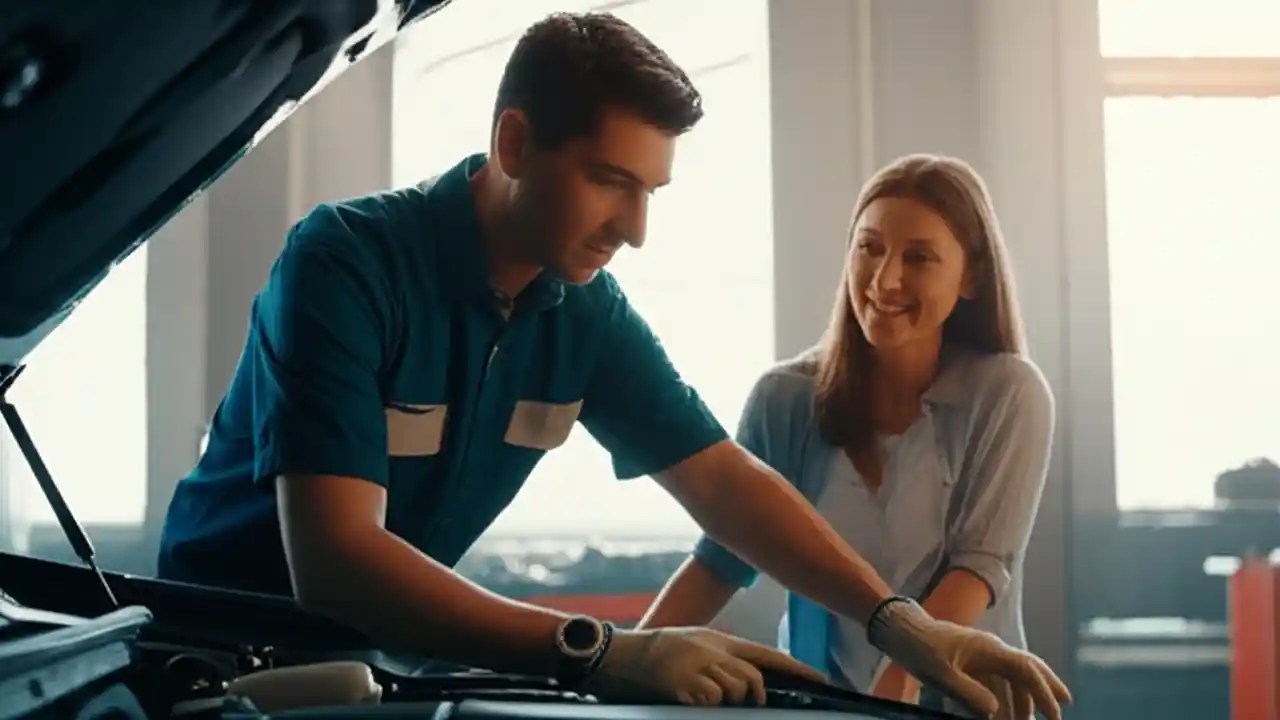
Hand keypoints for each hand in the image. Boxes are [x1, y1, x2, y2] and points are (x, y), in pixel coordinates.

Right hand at [589, 627, 826, 705]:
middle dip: (750, 695)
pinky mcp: (687, 686)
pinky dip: (705, 705)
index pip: (766, 654)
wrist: (626, 654)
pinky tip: (688, 697)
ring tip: (700, 693)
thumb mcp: (697, 644)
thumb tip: (752, 678)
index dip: (796, 668)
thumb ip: (724, 657)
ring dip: (724, 701)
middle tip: (733, 700)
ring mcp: (701, 668)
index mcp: (719, 640)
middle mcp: (713, 651)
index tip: (822, 680)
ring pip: (735, 692)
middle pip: (752, 679)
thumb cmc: (662, 652)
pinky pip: (712, 702)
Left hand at [867, 599, 1070, 719]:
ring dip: (1020, 702)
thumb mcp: (942, 674)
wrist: (900, 631)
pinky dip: (1002, 699)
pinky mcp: (969, 663)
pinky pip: (993, 682)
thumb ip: (970, 694)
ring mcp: (981, 656)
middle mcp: (990, 650)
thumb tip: (995, 711)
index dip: (1043, 691)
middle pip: (1027, 669)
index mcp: (989, 649)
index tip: (1055, 714)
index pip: (1026, 669)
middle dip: (1045, 689)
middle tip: (1061, 710)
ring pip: (1010, 680)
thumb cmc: (920, 649)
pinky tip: (1002, 715)